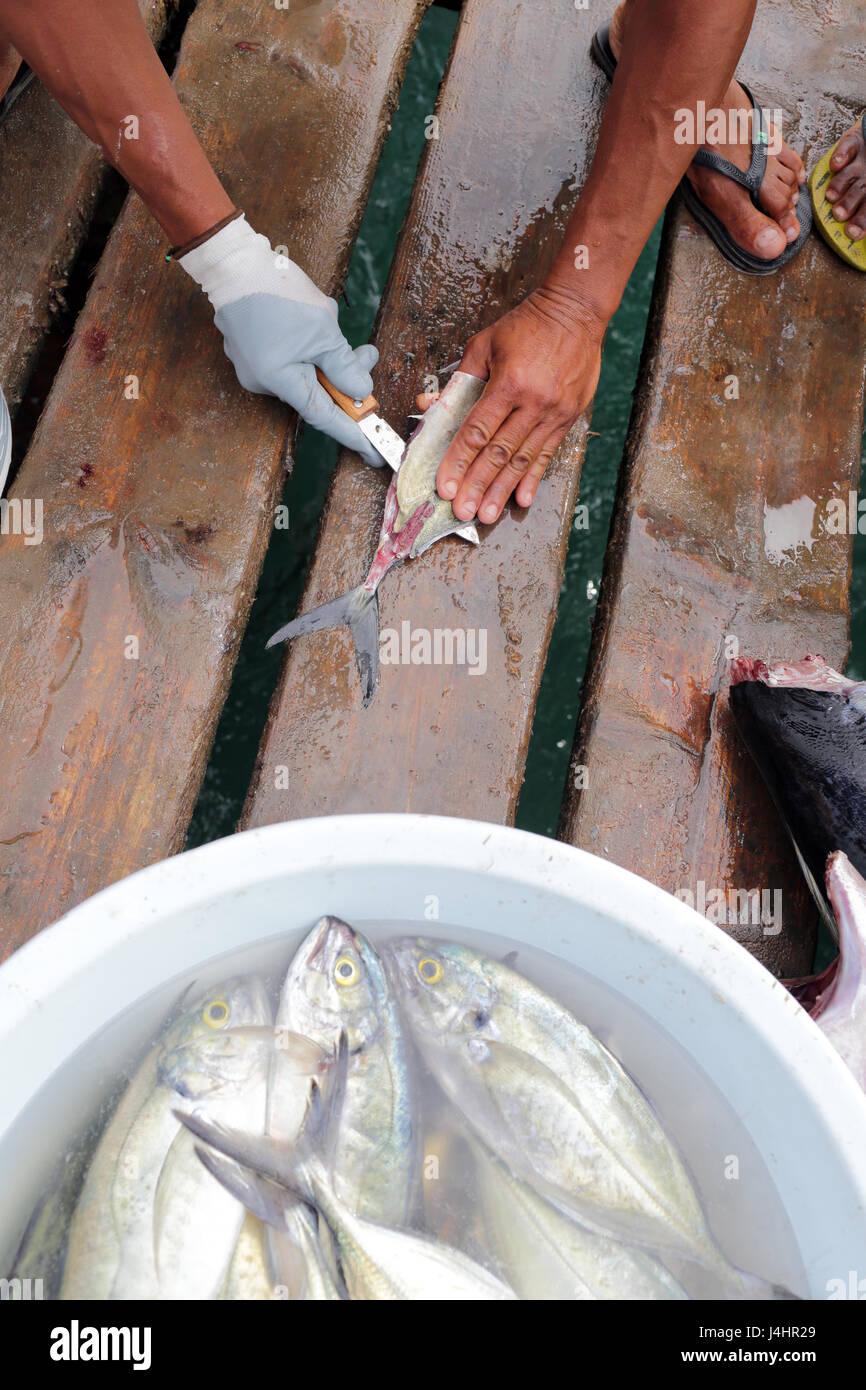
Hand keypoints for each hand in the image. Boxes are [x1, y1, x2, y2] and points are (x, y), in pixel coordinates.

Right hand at [178, 216, 381, 465]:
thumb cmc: (276, 294)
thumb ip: (345, 368)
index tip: (373, 452)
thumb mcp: (323, 333)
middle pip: (316, 389)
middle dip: (345, 372)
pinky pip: (288, 351)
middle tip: (368, 353)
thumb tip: (361, 392)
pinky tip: (309, 313)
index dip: (352, 433)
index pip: (324, 417)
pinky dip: (307, 339)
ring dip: (327, 349)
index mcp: (279, 382)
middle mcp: (261, 379)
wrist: (233, 260)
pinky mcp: (250, 343)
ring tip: (330, 317)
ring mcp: (252, 361)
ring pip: (304, 366)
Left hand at [431, 288, 604, 522]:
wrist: (576, 310)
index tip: (446, 485)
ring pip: (522, 460)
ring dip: (502, 490)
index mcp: (508, 383)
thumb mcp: (484, 345)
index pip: (477, 431)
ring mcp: (554, 412)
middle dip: (477, 485)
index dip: (458, 462)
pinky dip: (533, 478)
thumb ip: (459, 381)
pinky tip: (522, 499)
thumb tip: (430, 408)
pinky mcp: (569, 417)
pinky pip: (547, 454)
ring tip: (487, 514)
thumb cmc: (527, 324)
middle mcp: (533, 402)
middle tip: (463, 511)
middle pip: (498, 453)